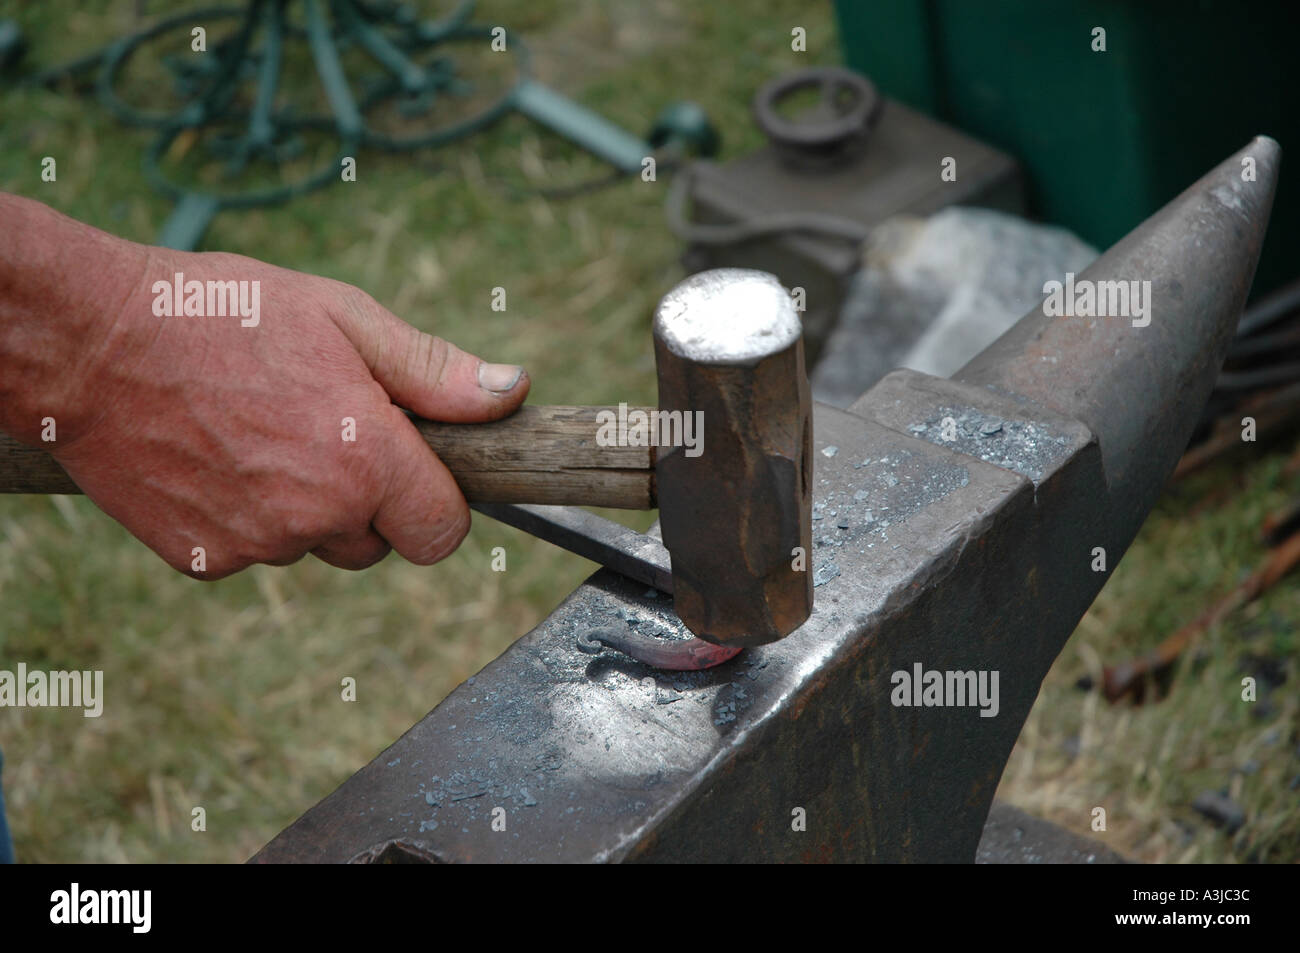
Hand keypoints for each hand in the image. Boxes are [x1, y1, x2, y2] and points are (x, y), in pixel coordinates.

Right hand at [45, 243, 528, 577]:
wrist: (86, 341)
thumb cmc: (222, 312)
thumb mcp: (343, 317)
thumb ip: (434, 371)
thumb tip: (515, 393)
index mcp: (366, 461)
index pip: (443, 532)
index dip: (436, 501)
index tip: (414, 466)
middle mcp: (315, 518)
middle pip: (378, 543)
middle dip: (367, 499)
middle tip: (322, 428)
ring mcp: (254, 546)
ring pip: (311, 546)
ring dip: (304, 507)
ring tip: (258, 429)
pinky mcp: (201, 561)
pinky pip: (252, 551)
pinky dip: (246, 517)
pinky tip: (216, 456)